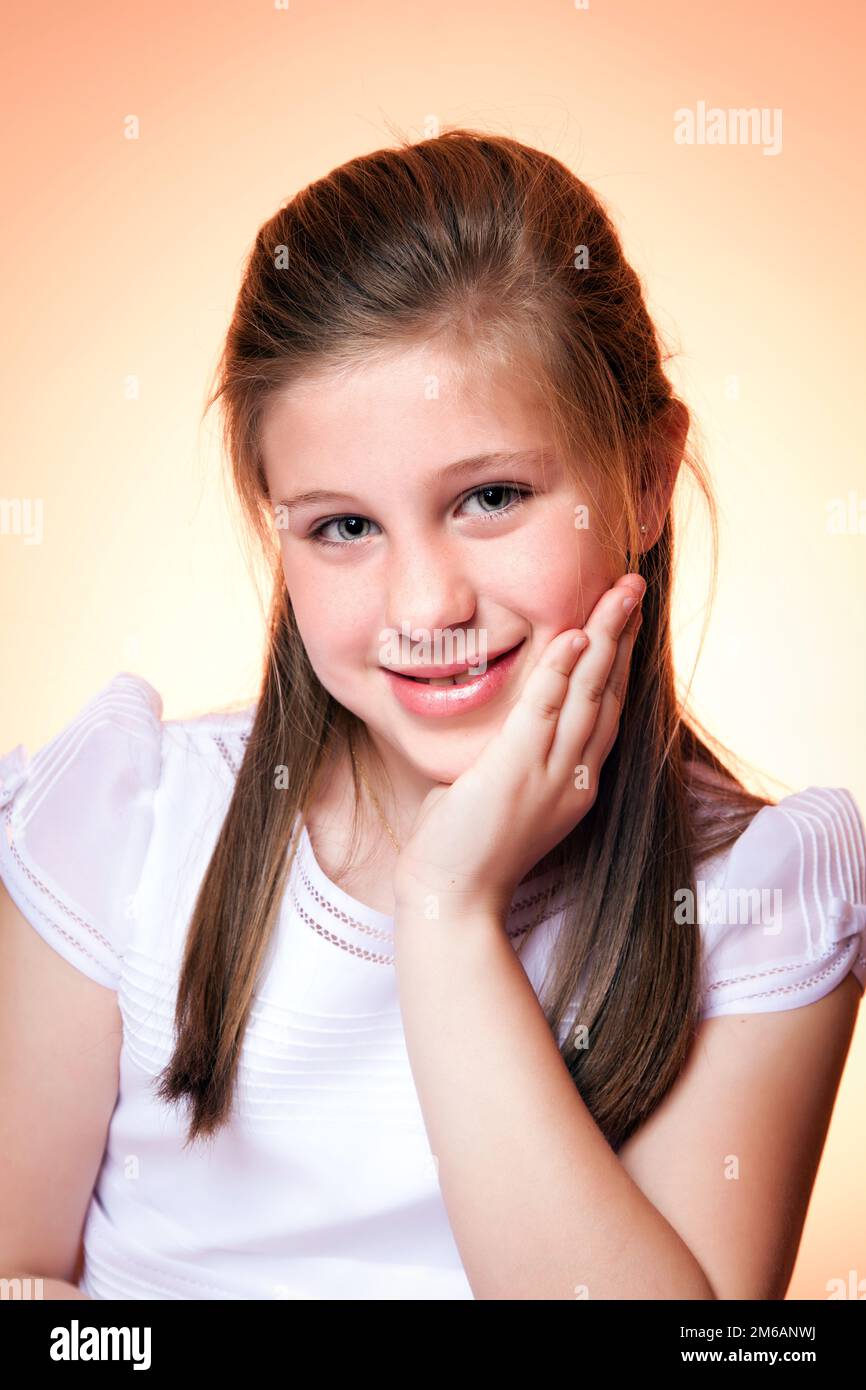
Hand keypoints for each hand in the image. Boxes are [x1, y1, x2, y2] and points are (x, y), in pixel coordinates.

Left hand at [392, 573, 645, 918]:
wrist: (453, 900)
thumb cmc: (464, 850)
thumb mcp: (496, 795)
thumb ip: (507, 758)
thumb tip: (497, 733)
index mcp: (575, 783)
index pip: (607, 709)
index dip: (619, 661)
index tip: (625, 619)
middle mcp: (574, 777)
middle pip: (610, 692)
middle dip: (624, 635)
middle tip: (634, 586)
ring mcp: (550, 776)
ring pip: (590, 693)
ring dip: (605, 637)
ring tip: (619, 592)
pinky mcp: (514, 773)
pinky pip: (544, 712)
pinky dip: (561, 673)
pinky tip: (573, 635)